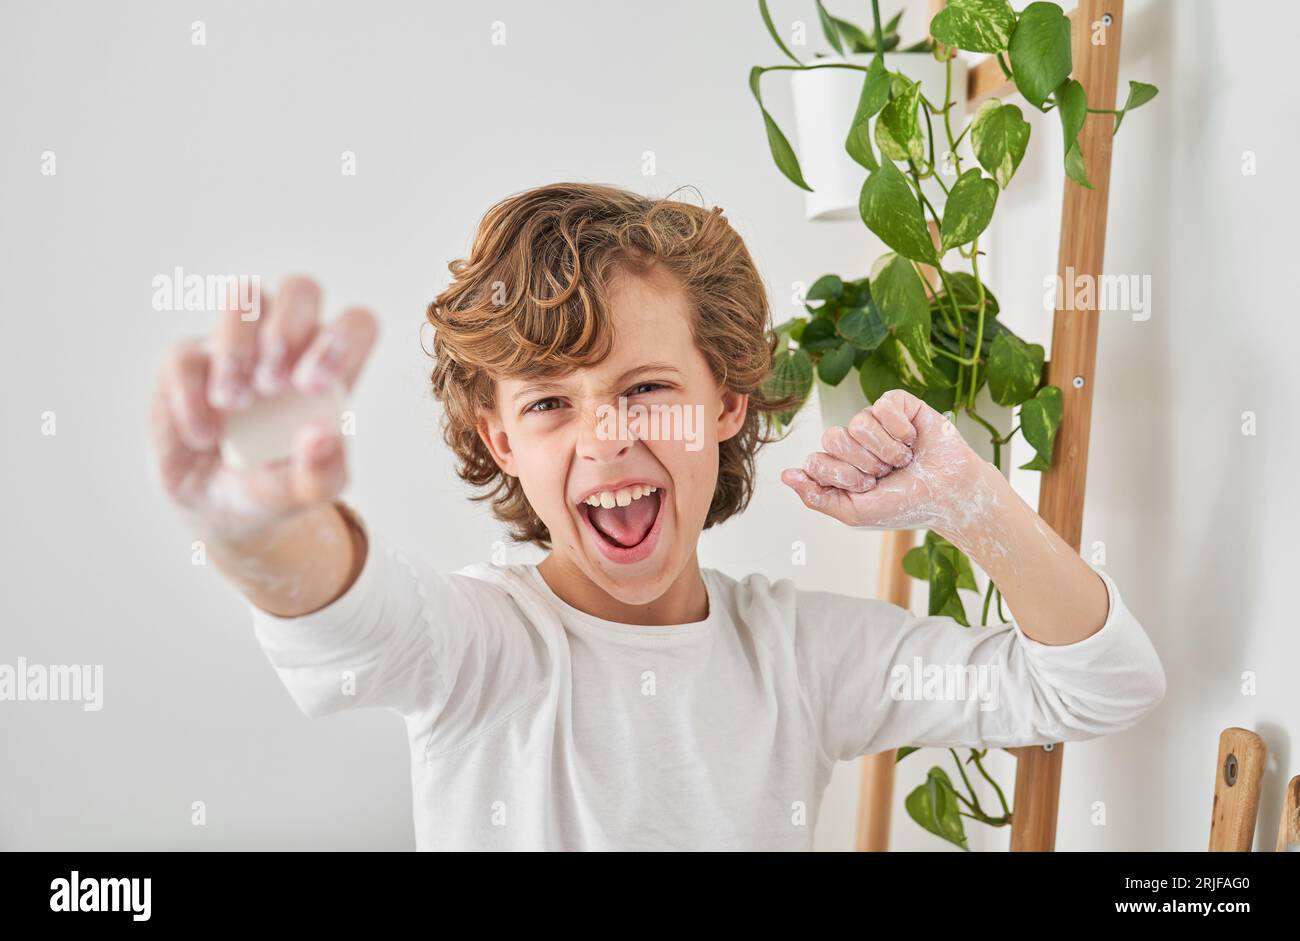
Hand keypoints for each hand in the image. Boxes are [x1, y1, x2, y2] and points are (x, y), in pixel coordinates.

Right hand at [148, 275, 377, 543]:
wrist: (218, 510)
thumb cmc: (274, 484)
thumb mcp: (306, 492)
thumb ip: (322, 471)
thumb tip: (322, 436)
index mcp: (329, 367)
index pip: (355, 323)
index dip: (341, 340)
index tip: (313, 387)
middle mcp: (286, 344)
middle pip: (300, 290)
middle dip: (288, 330)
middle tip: (275, 387)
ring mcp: (234, 345)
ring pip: (242, 296)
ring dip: (238, 348)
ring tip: (236, 405)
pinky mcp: (186, 363)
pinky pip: (187, 355)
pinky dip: (194, 398)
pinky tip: (205, 436)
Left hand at [780, 388, 995, 535]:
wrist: (948, 495)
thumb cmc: (904, 504)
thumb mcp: (855, 511)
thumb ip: (817, 496)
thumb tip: (785, 475)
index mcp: (838, 464)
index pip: (816, 460)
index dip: (844, 477)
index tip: (868, 488)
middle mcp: (852, 440)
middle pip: (833, 437)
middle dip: (864, 464)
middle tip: (887, 474)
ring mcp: (874, 420)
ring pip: (859, 423)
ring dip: (886, 450)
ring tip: (903, 460)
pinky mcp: (897, 404)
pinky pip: (883, 406)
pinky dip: (900, 430)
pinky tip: (913, 440)